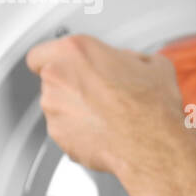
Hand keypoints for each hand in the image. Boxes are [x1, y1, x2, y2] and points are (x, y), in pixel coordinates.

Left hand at [25, 34, 195, 177]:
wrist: (150, 144)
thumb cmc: (150, 107)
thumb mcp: (154, 66)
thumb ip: (130, 58)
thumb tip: (130, 63)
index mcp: (77, 51)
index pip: (41, 51)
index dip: (55, 60)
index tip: (67, 65)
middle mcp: (58, 76)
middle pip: (51, 78)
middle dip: (71, 84)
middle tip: (98, 90)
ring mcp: (55, 107)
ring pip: (56, 105)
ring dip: (75, 108)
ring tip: (106, 114)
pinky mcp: (58, 134)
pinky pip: (64, 129)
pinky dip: (79, 131)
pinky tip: (104, 130)